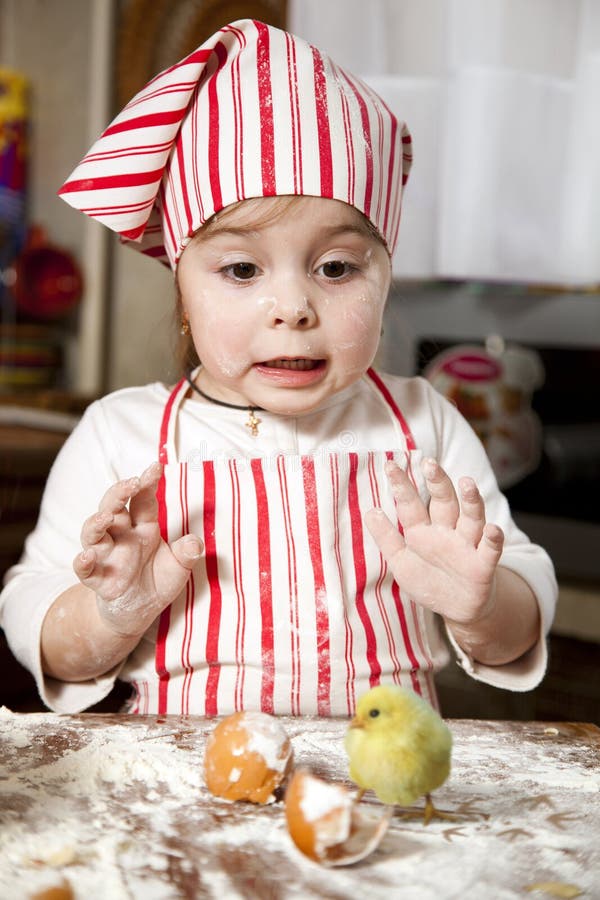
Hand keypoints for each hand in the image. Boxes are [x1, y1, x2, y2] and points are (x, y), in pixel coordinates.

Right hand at [73, 462, 202, 636]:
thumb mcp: (179, 567)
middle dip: (119, 493)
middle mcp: (121, 537)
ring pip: (93, 533)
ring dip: (97, 522)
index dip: (147, 483)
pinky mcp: (97, 579)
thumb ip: (187, 553)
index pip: (143, 500)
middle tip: (131, 482)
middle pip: (114, 508)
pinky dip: (83, 562)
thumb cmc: (157, 581)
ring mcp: (106, 556)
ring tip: (106, 516)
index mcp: (143, 528)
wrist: (138, 612)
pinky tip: (88, 555)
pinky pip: (84, 569)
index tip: (156, 467)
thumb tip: (196, 542)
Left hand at [365, 458, 503, 629]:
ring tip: (467, 483)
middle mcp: (446, 532)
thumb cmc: (428, 580)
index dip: (401, 486)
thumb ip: (387, 538)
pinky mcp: (483, 565)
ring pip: (470, 518)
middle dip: (437, 483)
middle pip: (443, 502)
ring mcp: (466, 546)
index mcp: (422, 531)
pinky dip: (493, 538)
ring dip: (471, 501)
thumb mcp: (401, 562)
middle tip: (430, 464)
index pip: (410, 504)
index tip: (390, 465)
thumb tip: (369, 511)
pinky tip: (492, 528)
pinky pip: (490, 549)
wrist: (457, 609)